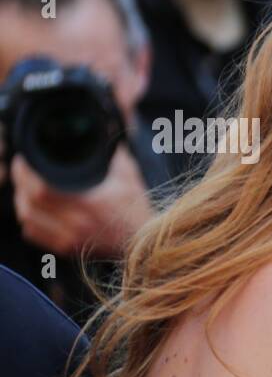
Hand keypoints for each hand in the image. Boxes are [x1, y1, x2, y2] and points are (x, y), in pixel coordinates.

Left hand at [10, 143, 154, 257]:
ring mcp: (69, 240)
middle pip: (29, 202)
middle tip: (23, 167)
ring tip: (26, 185)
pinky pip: (32, 233)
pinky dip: (29, 218)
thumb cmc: (137, 208)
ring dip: (22, 199)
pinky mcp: (66, 249)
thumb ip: (111, 152)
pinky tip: (35, 207)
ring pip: (27, 218)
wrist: (146, 243)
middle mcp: (77, 225)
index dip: (27, 173)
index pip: (42, 188)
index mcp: (90, 205)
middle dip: (21, 182)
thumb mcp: (129, 175)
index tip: (26, 159)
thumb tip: (101, 128)